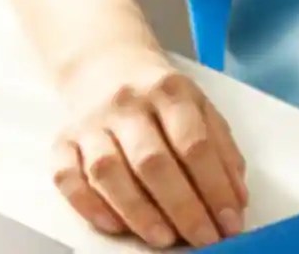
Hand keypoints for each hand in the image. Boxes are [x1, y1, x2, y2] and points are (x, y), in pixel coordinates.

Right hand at [51, 45, 248, 248]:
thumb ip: (222, 150)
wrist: (105, 62)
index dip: (214, 188)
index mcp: (168, 92)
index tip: (229, 223)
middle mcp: (126, 104)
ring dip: (138, 212)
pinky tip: (115, 226)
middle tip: (203, 238)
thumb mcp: (199, 106)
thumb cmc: (158, 95)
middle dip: (182, 208)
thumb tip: (235, 202)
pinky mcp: (63, 140)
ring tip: (164, 238)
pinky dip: (89, 206)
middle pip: (151, 161)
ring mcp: (90, 122)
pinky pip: (66, 177)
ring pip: (107, 171)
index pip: (193, 144)